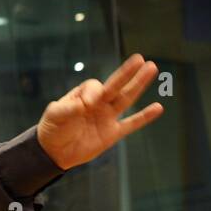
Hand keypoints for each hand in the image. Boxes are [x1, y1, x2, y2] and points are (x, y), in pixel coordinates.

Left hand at [36, 53, 163, 170]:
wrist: (54, 151)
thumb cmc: (52, 129)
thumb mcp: (54, 115)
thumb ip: (67, 108)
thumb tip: (85, 105)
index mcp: (83, 95)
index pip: (94, 87)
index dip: (93, 93)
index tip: (87, 105)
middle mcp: (98, 103)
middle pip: (116, 85)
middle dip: (127, 73)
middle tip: (141, 59)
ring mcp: (107, 116)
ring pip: (126, 98)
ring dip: (139, 84)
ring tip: (152, 68)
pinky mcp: (113, 133)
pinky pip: (131, 123)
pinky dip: (144, 117)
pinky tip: (158, 107)